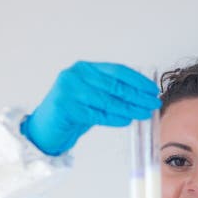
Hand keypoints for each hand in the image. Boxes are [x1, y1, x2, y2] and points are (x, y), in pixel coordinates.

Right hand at [20, 61, 160, 155]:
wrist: (44, 129)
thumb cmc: (71, 114)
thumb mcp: (91, 97)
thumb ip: (110, 92)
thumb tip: (141, 95)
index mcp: (84, 68)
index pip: (117, 71)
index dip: (137, 80)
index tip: (152, 89)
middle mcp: (76, 75)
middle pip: (115, 85)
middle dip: (137, 95)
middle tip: (153, 103)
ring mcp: (69, 91)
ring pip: (108, 100)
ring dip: (130, 108)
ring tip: (144, 113)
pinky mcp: (67, 108)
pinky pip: (98, 114)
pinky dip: (115, 118)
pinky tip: (128, 120)